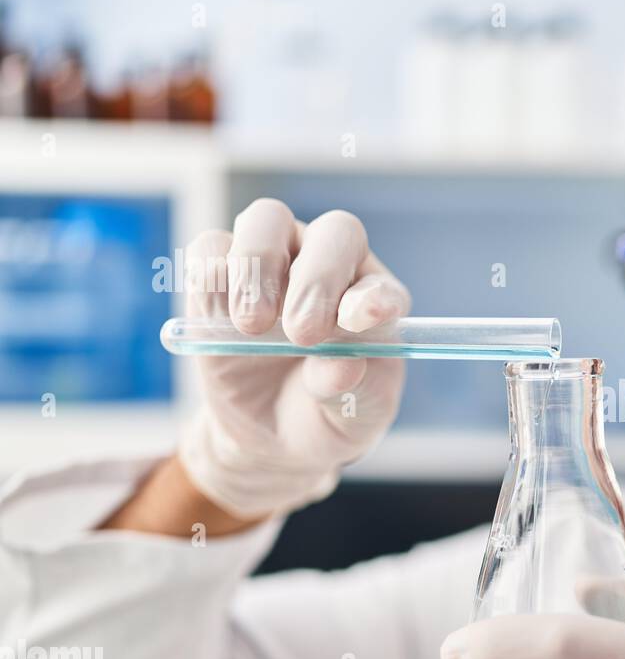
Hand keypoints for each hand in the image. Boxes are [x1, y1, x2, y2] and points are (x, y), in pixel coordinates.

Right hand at [178, 199, 408, 518]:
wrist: (274, 437)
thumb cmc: (330, 415)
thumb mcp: (356, 417)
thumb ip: (356, 390)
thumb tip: (341, 366)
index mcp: (376, 302)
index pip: (381, 284)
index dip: (373, 297)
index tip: (359, 322)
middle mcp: (331, 268)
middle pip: (333, 233)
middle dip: (317, 280)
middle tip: (302, 334)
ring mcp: (276, 263)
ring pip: (266, 220)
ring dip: (258, 268)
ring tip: (254, 326)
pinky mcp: (222, 276)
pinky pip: (210, 248)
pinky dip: (212, 276)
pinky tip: (222, 320)